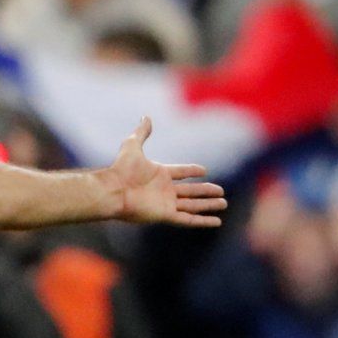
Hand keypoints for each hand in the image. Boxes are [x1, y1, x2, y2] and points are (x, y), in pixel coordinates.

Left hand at [101, 118, 226, 227]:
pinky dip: (202, 221)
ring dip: (208, 205)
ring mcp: (166, 203)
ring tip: (224, 203)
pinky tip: (216, 221)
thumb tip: (146, 116)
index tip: (204, 171)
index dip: (192, 171)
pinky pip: (188, 219)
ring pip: (192, 205)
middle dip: (206, 192)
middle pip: (190, 191)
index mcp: (159, 174)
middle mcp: (164, 190)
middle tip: (221, 191)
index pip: (181, 172)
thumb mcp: (132, 145)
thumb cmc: (121, 169)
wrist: (113, 190)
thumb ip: (142, 132)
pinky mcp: (165, 215)